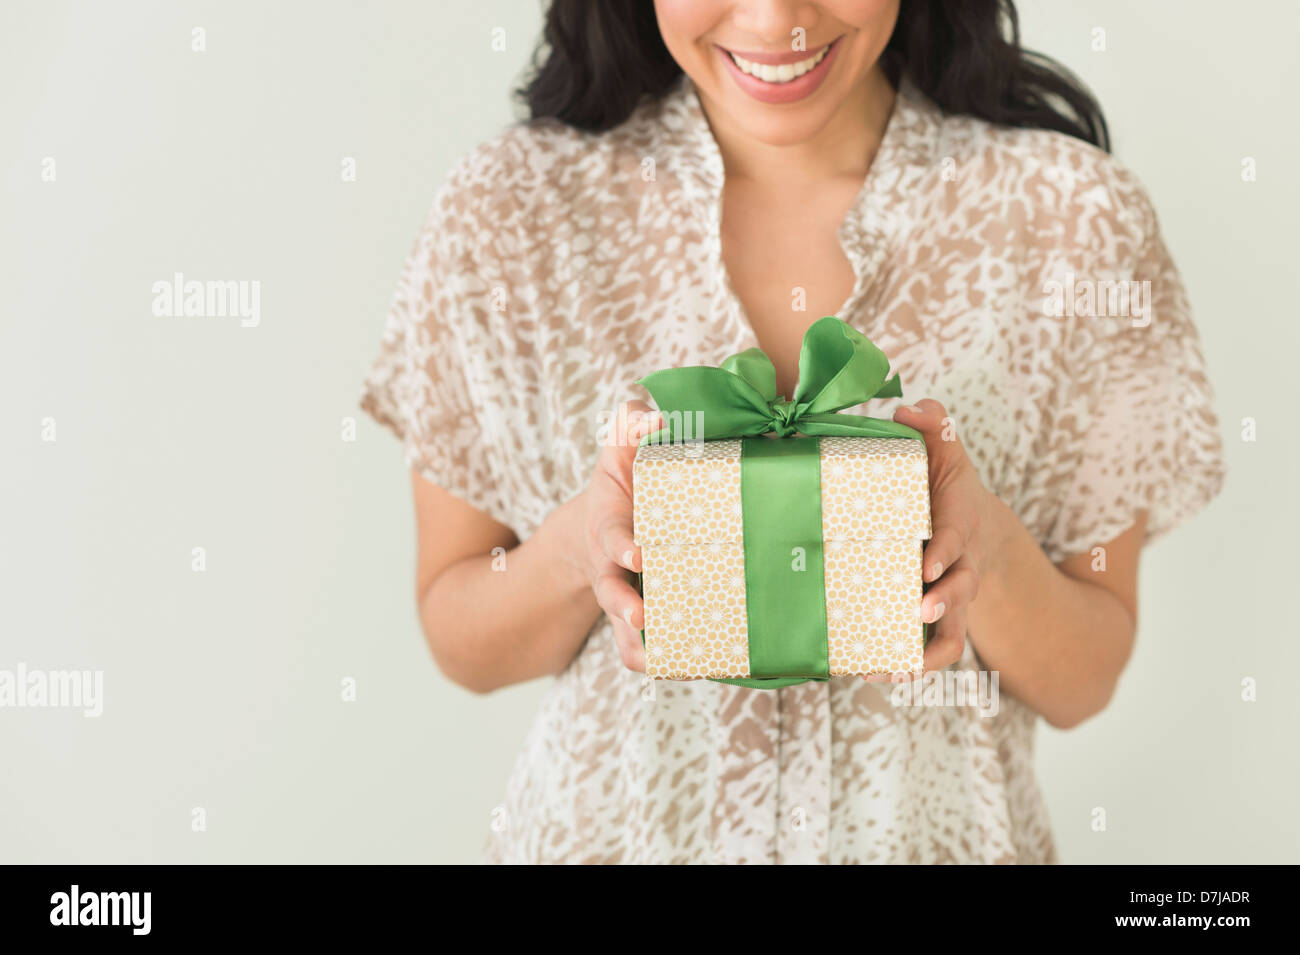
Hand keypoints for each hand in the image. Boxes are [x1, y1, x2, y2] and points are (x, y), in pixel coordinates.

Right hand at [576, 401, 660, 672]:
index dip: (620, 546)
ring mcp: (625, 594)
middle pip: (609, 593)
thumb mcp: (623, 445)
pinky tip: (696, 670)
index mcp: (609, 523)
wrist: (612, 518)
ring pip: (624, 630)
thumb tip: (654, 416)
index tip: (637, 554)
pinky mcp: (642, 614)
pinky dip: (660, 663)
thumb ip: (633, 423)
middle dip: (622, 606)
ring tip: (666, 663)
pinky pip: (642, 649)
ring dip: (640, 646)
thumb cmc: (627, 477)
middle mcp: (611, 565)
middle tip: (641, 618)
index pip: (609, 536)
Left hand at [876, 399, 992, 676]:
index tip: (927, 565)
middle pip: (962, 590)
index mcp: (960, 523)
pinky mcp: (938, 618)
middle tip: (920, 608)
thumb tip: (910, 407)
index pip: (957, 538)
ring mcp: (952, 598)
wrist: (973, 522)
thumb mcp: (944, 450)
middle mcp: (962, 567)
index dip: (946, 553)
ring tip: (892, 668)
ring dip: (926, 653)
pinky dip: (910, 667)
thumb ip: (933, 426)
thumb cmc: (947, 485)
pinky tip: (875, 674)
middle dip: (944, 601)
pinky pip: (934, 650)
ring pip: (953, 634)